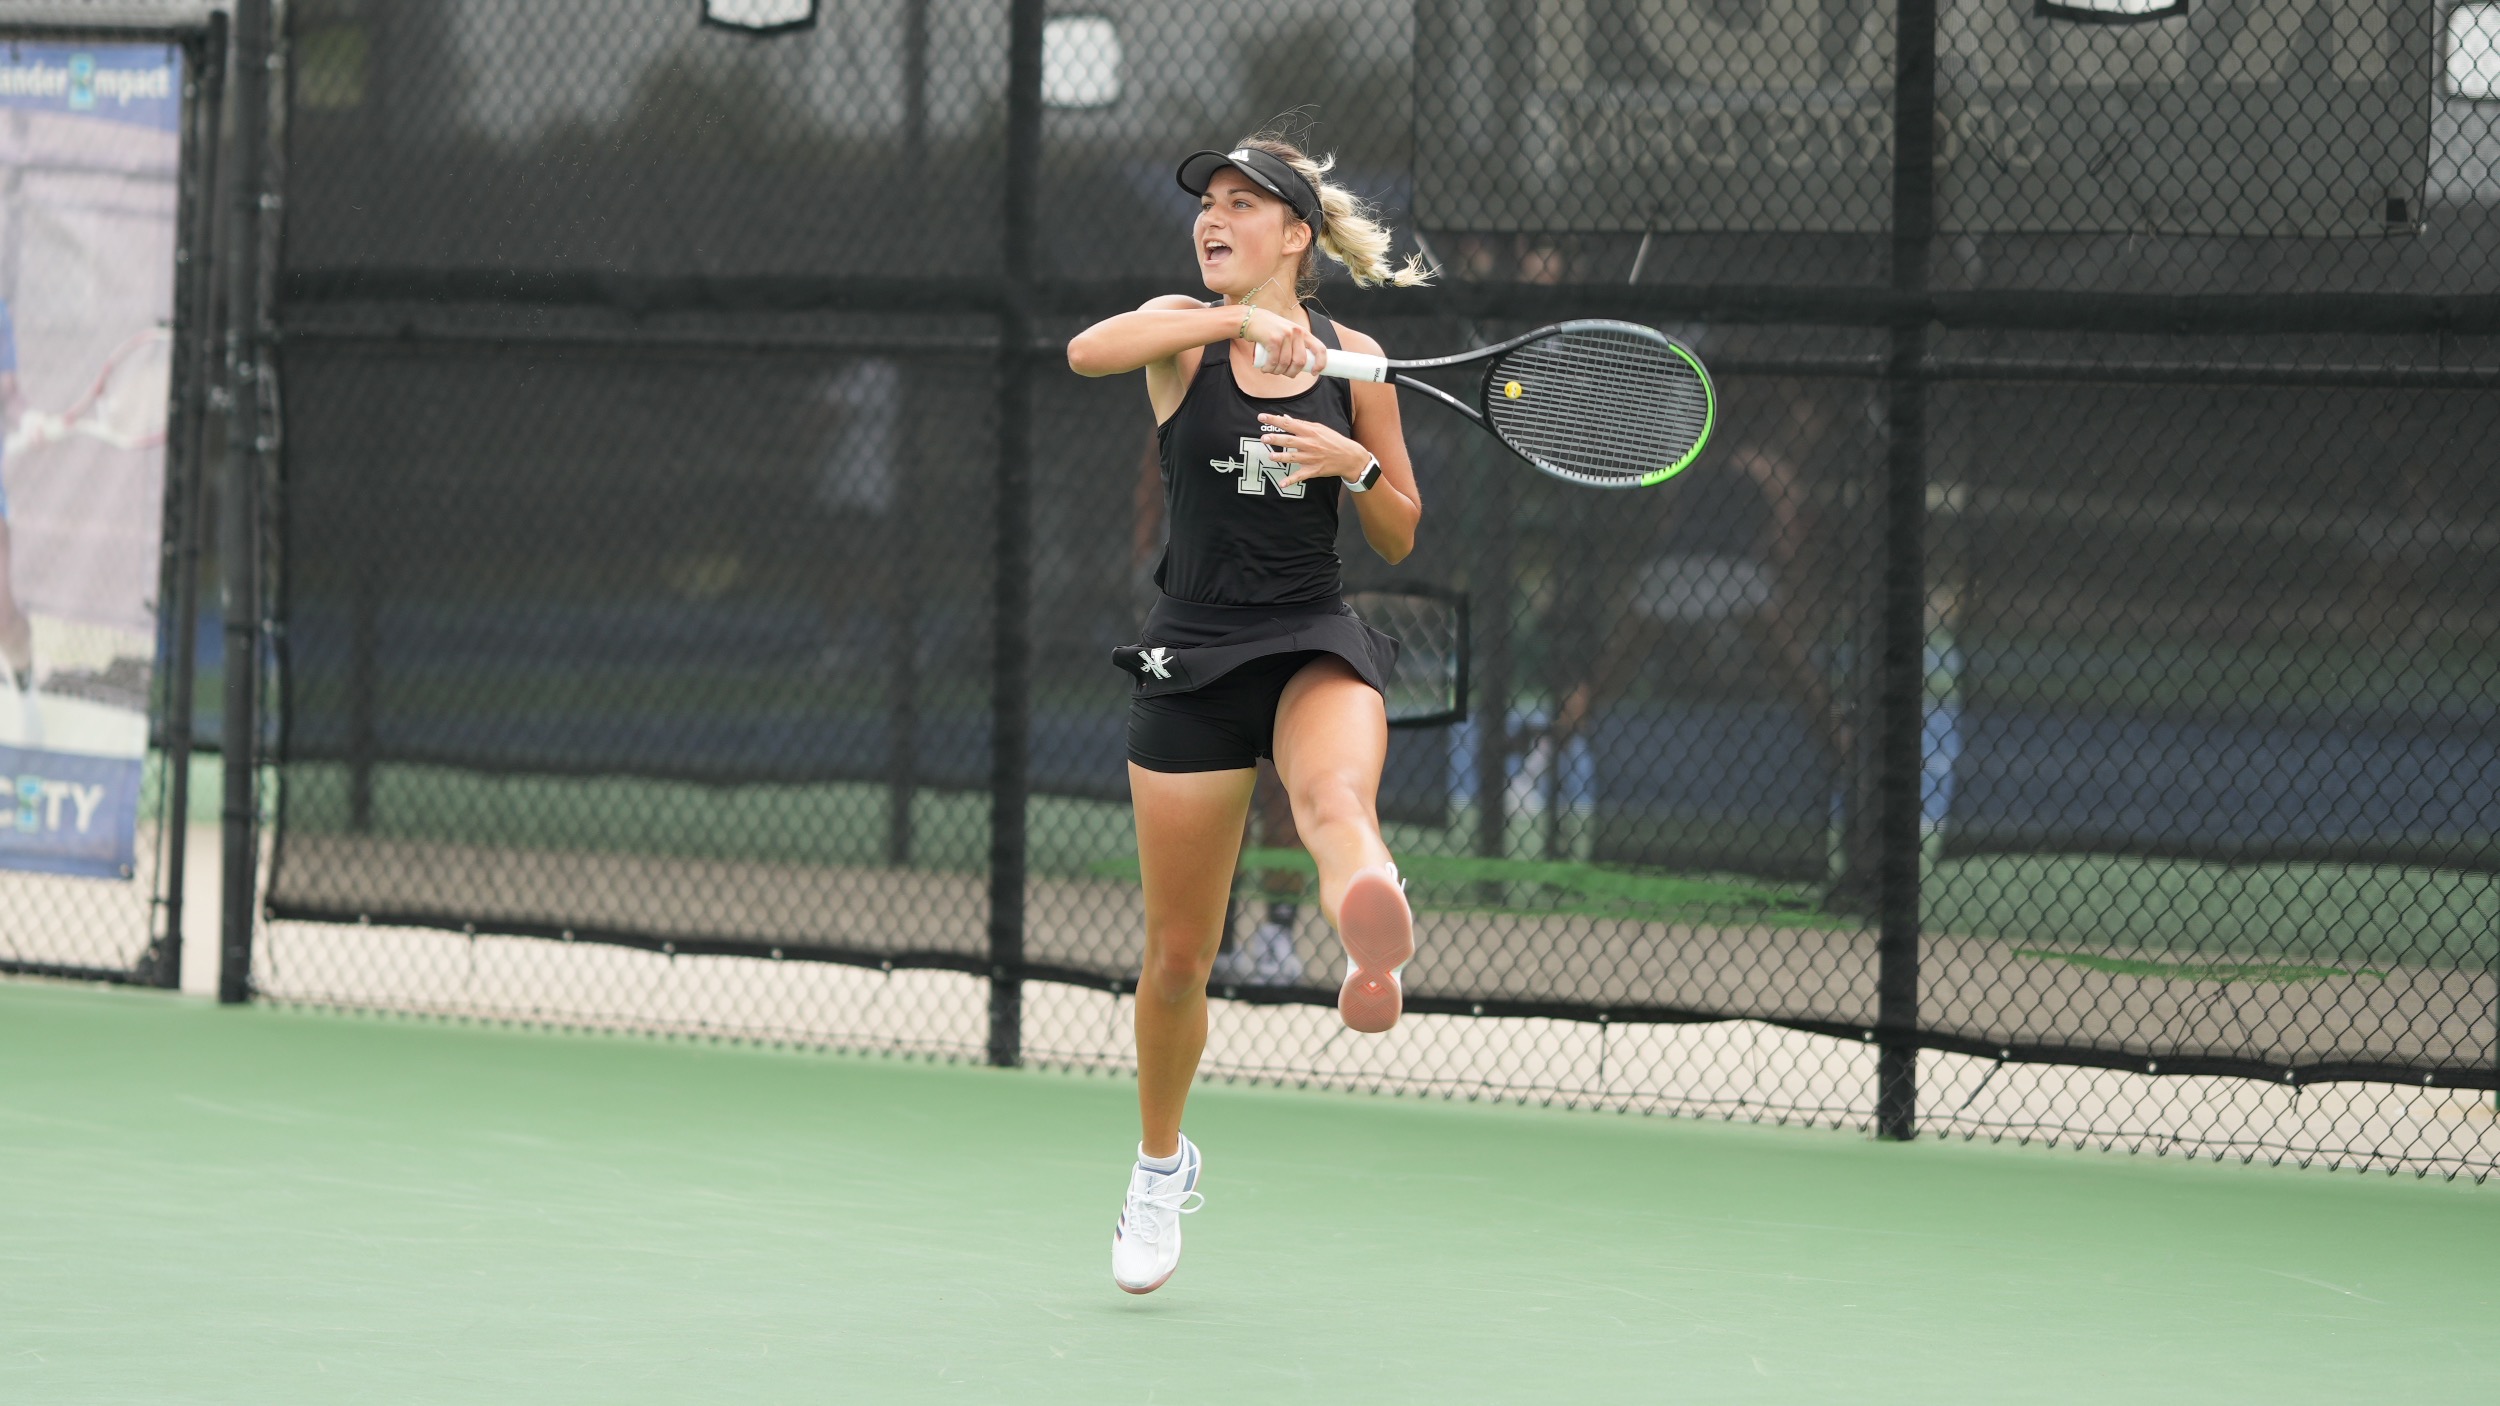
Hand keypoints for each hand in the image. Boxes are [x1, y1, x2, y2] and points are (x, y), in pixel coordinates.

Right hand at [1239, 307, 1326, 378]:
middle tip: (1284, 374)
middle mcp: (1297, 332)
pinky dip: (1269, 369)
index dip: (1320, 363)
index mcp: (1303, 332)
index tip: (1314, 373)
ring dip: (1277, 372)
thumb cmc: (1270, 330)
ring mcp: (1285, 335)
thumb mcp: (1288, 333)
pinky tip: (1265, 369)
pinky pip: (1274, 361)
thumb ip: (1296, 344)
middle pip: (1300, 361)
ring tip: (1271, 370)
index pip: (1320, 348)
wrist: (1251, 319)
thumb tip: (1302, 365)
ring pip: (1285, 364)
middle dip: (1291, 373)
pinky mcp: (1273, 339)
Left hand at [1257, 412, 1371, 489]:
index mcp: (1310, 431)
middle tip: (1264, 437)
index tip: (1261, 417)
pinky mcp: (1314, 470)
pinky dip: (1291, 480)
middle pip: (1290, 440)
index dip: (1274, 420)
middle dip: (1276, 439)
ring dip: (1282, 457)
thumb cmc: (1333, 440)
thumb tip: (1285, 418)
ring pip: (1294, 457)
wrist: (1349, 456)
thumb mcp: (1320, 428)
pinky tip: (1281, 484)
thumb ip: (1302, 424)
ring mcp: (1311, 458)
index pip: (1289, 423)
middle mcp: (1309, 444)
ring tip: (1271, 456)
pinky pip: (1300, 476)